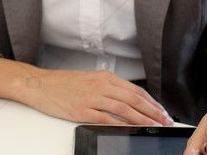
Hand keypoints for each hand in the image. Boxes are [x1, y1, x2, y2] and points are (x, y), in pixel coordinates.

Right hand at [18, 67, 173, 125]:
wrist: (40, 84)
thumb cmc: (64, 83)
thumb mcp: (90, 80)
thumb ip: (109, 89)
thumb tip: (128, 101)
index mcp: (105, 77)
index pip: (135, 91)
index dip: (152, 102)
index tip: (162, 111)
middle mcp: (101, 85)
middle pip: (134, 99)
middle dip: (153, 112)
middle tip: (165, 121)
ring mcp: (92, 97)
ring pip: (124, 108)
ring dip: (142, 119)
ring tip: (154, 126)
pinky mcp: (82, 110)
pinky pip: (106, 118)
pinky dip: (121, 124)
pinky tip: (131, 130)